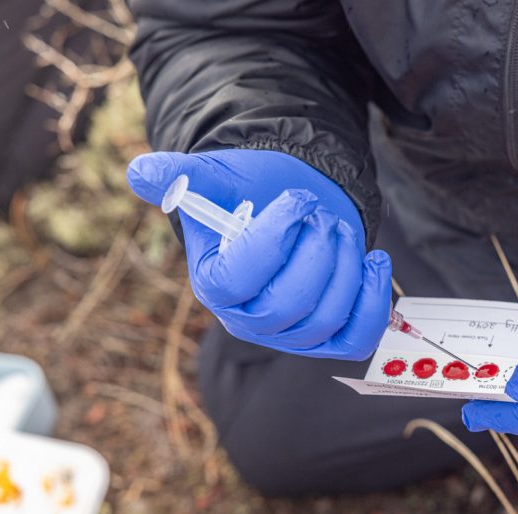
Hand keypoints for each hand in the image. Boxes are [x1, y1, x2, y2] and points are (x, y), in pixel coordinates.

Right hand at [127, 149, 391, 359]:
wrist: (294, 207)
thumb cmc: (252, 194)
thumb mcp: (216, 179)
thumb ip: (182, 177)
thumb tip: (141, 172)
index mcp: (215, 285)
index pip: (238, 280)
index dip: (272, 240)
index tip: (297, 201)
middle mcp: (250, 320)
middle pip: (287, 305)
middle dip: (315, 253)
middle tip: (322, 216)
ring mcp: (293, 336)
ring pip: (327, 318)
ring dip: (345, 265)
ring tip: (338, 227)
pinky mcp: (332, 337)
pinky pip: (358, 336)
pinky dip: (374, 301)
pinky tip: (376, 260)